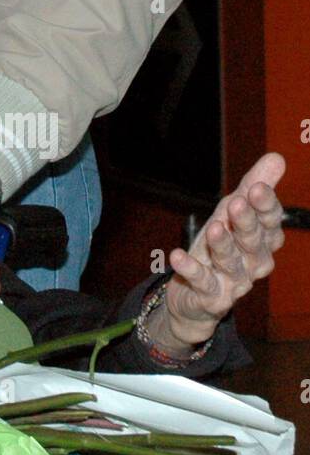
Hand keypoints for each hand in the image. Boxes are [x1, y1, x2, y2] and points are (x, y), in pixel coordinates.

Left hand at [156, 153, 285, 352]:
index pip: (270, 222)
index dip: (265, 206)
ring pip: (232, 263)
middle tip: (236, 202)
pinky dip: (191, 269)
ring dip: (223, 245)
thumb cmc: (219, 245)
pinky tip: (177, 255)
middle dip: (246, 223)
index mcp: (262, 240)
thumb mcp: (231, 212)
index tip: (257, 187)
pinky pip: (203, 282)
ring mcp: (233, 282)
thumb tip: (277, 157)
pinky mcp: (211, 296)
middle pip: (253, 243)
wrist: (195, 294)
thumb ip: (252, 187)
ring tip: (213, 227)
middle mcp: (253, 262)